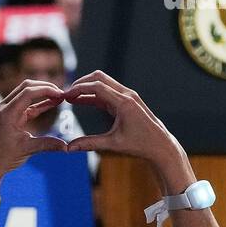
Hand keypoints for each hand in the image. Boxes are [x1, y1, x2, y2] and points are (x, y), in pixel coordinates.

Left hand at [0, 80, 66, 191]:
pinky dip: (38, 103)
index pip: (28, 92)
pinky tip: (52, 103)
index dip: (47, 90)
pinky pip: (25, 105)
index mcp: (7, 113)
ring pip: (25, 93)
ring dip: (42, 93)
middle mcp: (4, 108)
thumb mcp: (26, 150)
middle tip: (62, 93)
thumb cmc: (2, 158)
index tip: (62, 94)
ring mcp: (5, 110)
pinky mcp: (8, 116)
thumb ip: (47, 145)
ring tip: (59, 97)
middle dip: (45, 87)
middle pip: (26, 87)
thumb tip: (67, 147)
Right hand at [64, 71, 193, 191]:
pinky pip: (107, 93)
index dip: (80, 88)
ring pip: (103, 83)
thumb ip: (90, 144)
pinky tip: (81, 102)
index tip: (65, 95)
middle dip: (81, 83)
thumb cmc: (139, 145)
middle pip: (99, 78)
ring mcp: (128, 96)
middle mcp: (127, 95)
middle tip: (66, 94)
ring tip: (70, 98)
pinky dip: (93, 95)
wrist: (160, 145)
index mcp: (124, 102)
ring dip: (87, 88)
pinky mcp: (127, 101)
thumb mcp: (113, 144)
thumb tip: (69, 148)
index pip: (98, 86)